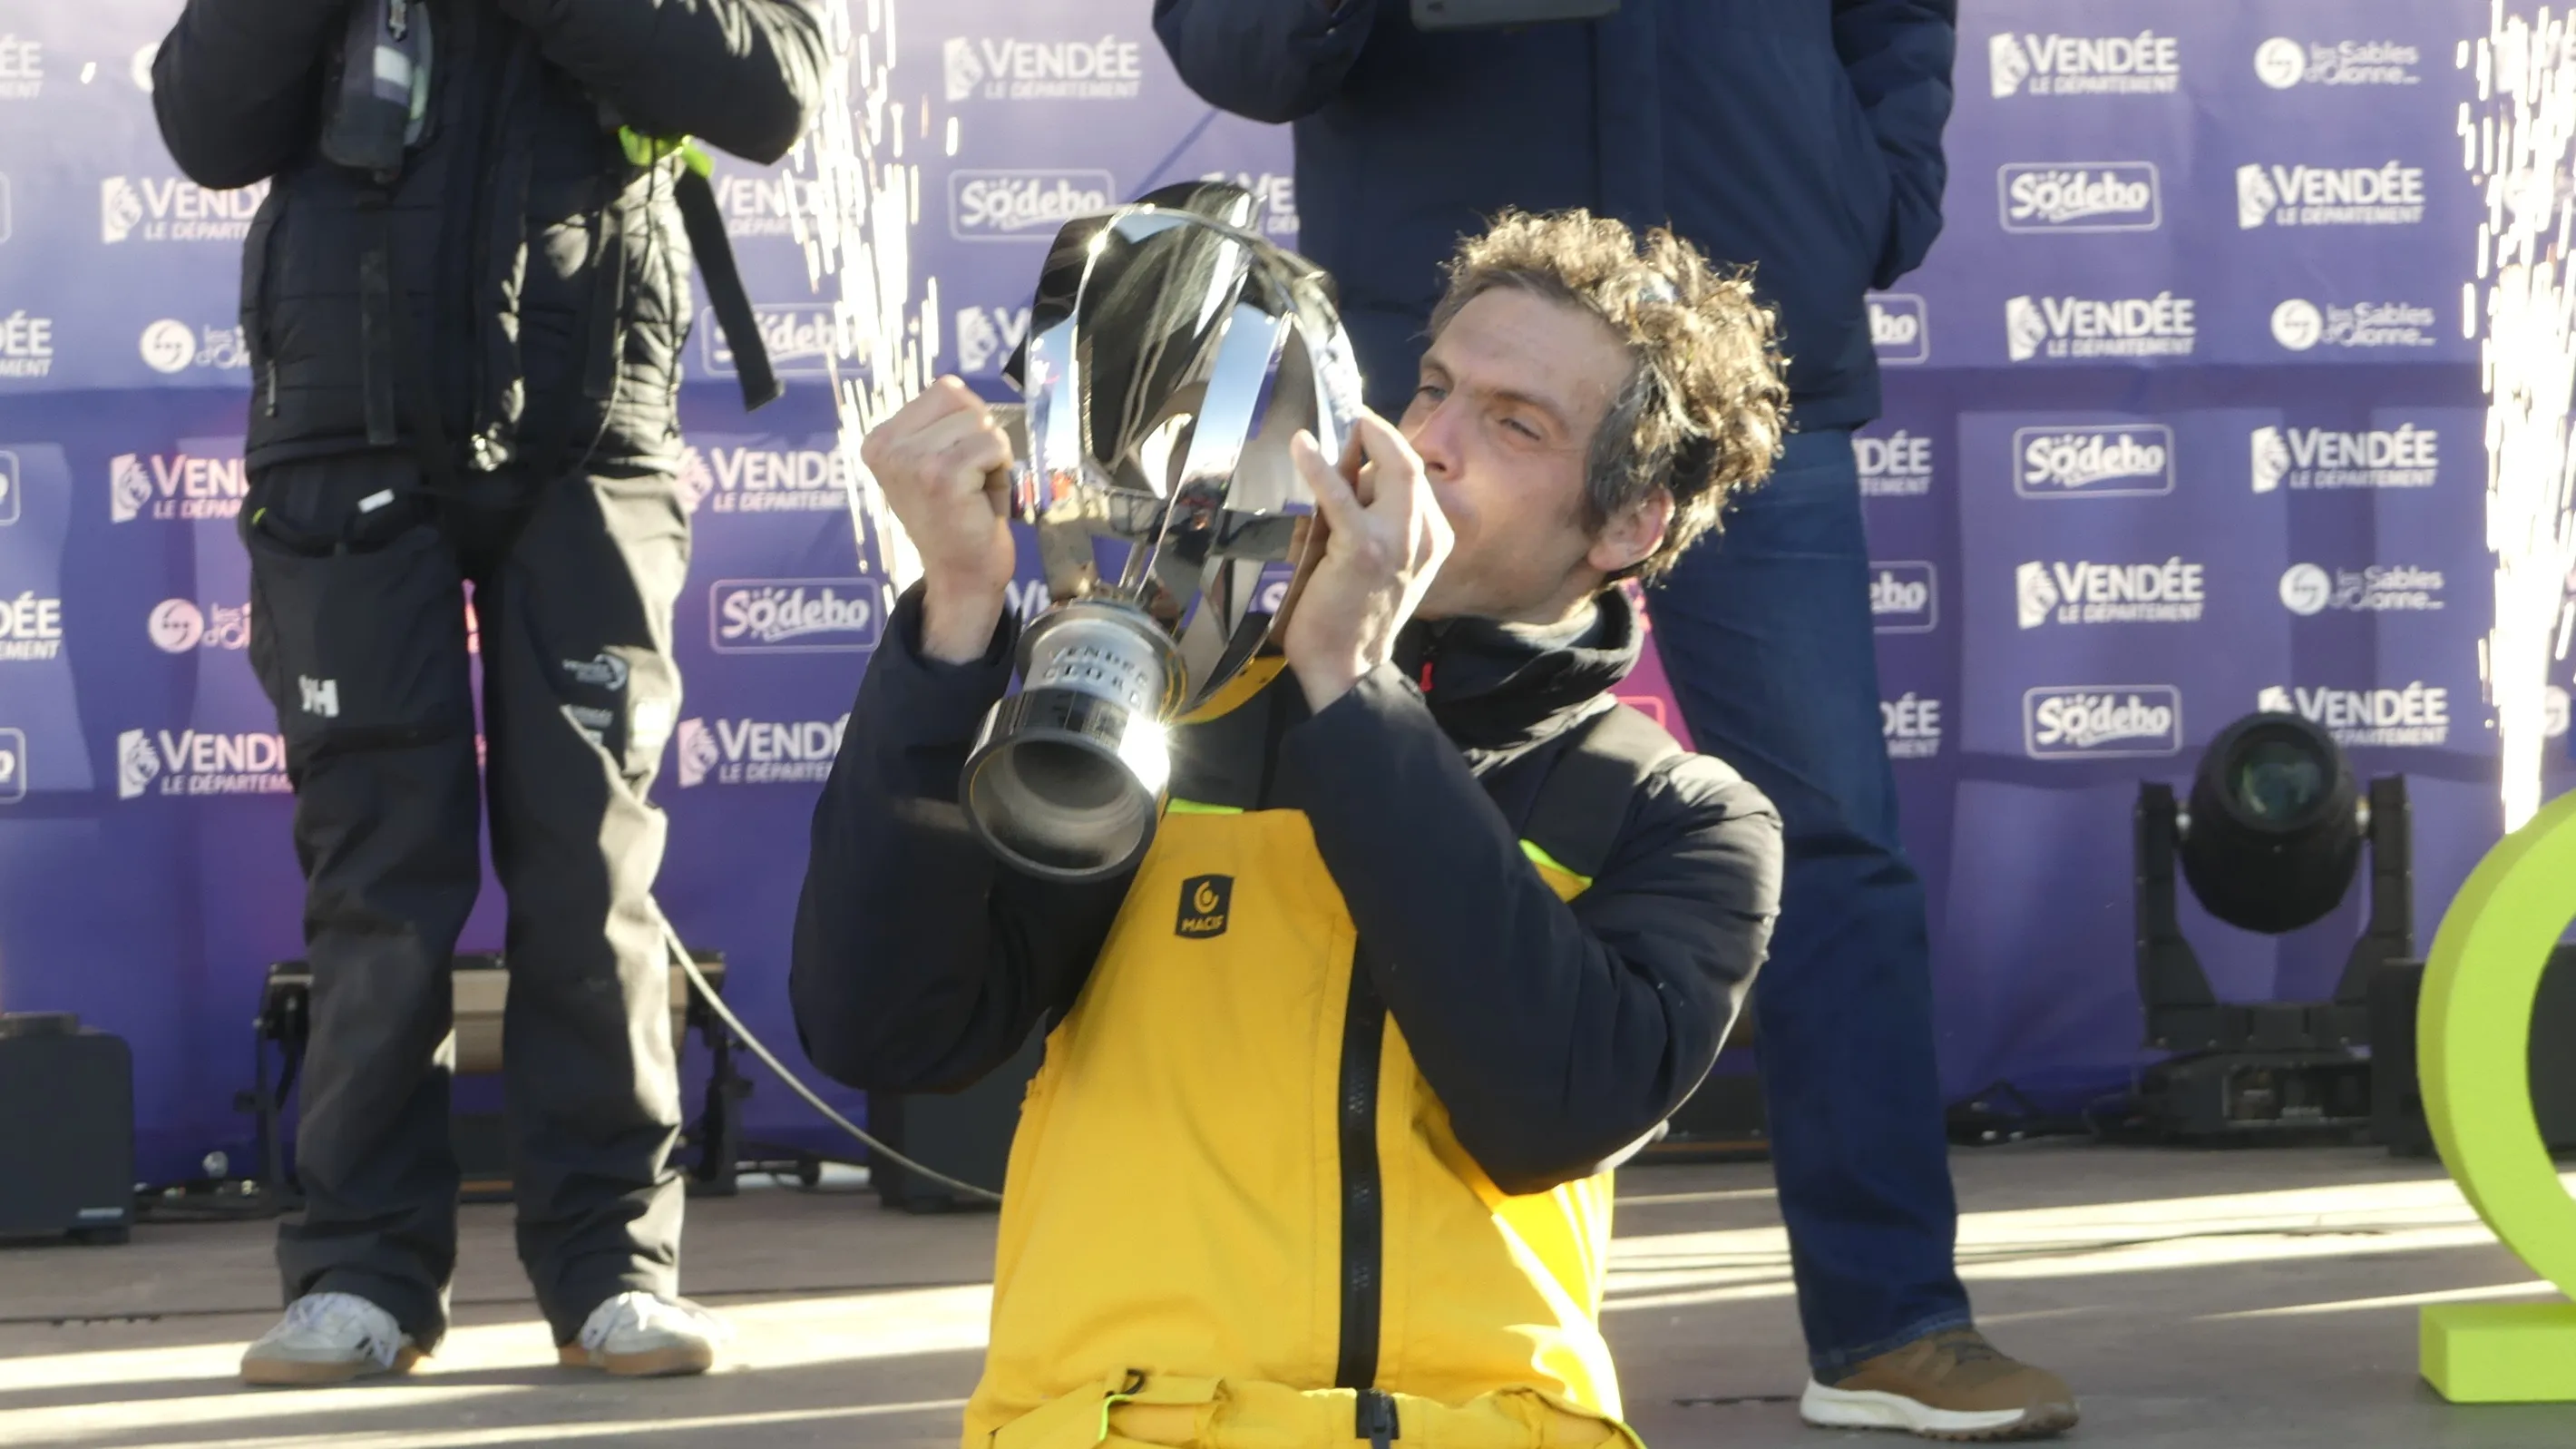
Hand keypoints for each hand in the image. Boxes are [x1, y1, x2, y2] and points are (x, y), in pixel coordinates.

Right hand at [858, 377, 1018, 662]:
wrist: (962, 574)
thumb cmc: (959, 516)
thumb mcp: (938, 460)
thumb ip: (943, 422)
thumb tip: (958, 388)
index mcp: (880, 439)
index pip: (945, 390)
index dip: (969, 421)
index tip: (959, 463)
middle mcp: (887, 447)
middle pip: (964, 403)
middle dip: (981, 439)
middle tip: (970, 481)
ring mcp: (912, 461)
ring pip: (981, 423)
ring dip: (993, 457)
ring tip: (975, 490)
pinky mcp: (940, 476)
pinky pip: (992, 445)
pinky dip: (1000, 469)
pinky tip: (982, 498)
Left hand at [1281, 411, 1451, 713]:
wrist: (1346, 665)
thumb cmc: (1351, 614)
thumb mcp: (1376, 557)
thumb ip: (1372, 515)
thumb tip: (1350, 465)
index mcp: (1434, 538)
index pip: (1416, 478)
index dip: (1389, 448)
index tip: (1363, 431)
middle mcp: (1425, 537)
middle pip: (1410, 465)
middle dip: (1381, 435)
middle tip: (1353, 419)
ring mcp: (1399, 542)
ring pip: (1392, 469)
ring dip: (1359, 444)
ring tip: (1326, 432)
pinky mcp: (1363, 549)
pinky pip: (1340, 496)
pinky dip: (1319, 467)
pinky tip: (1301, 445)